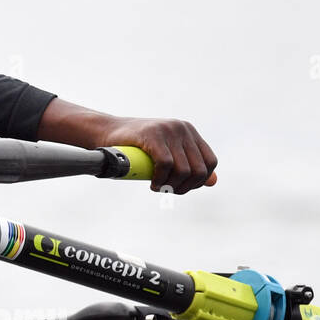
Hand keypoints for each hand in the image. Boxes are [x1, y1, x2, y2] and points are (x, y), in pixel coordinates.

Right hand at [38, 99, 216, 193]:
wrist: (106, 131)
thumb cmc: (135, 146)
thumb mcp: (167, 153)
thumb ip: (189, 164)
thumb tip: (212, 182)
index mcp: (189, 132)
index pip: (209, 162)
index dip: (199, 181)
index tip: (181, 187)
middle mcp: (182, 128)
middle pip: (198, 169)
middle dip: (185, 187)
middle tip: (168, 191)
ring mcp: (169, 130)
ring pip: (183, 169)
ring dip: (172, 186)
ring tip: (159, 188)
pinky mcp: (154, 134)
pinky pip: (167, 164)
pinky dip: (162, 179)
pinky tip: (153, 184)